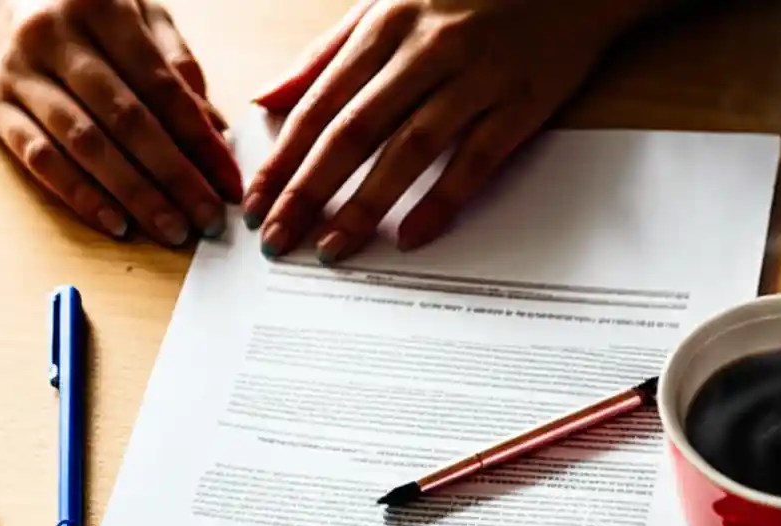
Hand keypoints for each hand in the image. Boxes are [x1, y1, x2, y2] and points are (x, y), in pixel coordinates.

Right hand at [0, 0, 240, 243]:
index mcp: (101, 6)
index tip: (229, 181)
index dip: (200, 139)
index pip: (162, 85)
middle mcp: (56, 36)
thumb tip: (214, 131)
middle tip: (208, 218)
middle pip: (126, 119)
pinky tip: (115, 223)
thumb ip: (175, 64)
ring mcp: (20, 73)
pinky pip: (40, 159)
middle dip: (174, 176)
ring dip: (134, 194)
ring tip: (171, 228)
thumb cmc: (77, 14)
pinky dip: (80, 195)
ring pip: (85, 144)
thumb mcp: (133, 13)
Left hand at [245, 0, 667, 262]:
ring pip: (410, 148)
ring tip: (332, 247)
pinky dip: (443, 199)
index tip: (257, 202)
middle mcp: (426, 50)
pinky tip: (412, 235)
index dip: (284, 159)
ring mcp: (477, 75)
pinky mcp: (524, 100)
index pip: (320, 104)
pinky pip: (477, 158)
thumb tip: (268, 99)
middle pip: (354, 131)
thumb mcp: (387, 3)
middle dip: (308, 190)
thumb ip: (326, 54)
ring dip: (366, 203)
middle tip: (278, 239)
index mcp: (385, 25)